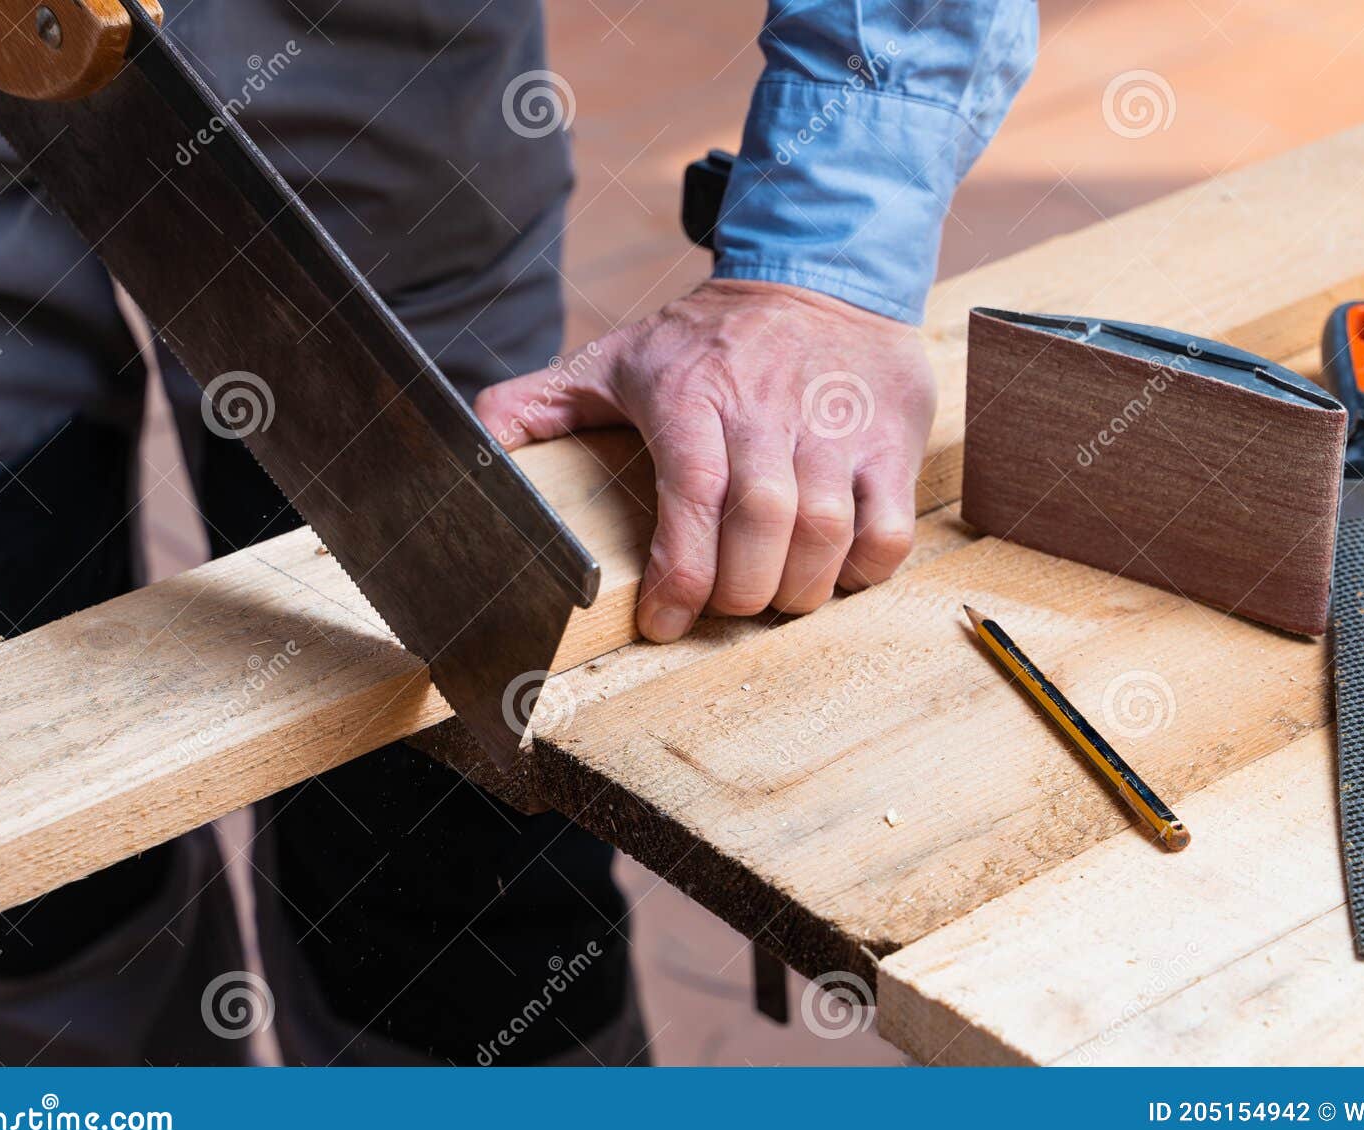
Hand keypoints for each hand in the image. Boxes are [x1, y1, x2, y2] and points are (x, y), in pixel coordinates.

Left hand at [474, 279, 935, 642]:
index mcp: (691, 396)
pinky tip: (833, 567)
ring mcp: (836, 427)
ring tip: (775, 592)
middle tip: (725, 606)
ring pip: (825, 534)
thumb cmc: (709, 339)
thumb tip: (473, 446)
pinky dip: (862, 569)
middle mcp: (767, 410)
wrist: (820, 274)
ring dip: (797, 589)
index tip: (664, 621)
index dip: (680, 575)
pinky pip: (888, 530)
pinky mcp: (890, 440)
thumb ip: (538, 405)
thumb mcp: (615, 358)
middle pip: (762, 526)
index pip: (690, 496)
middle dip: (739, 592)